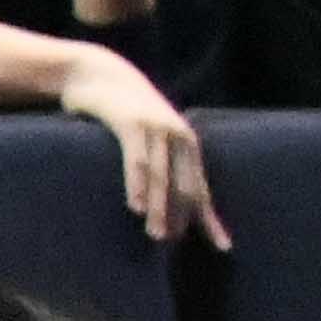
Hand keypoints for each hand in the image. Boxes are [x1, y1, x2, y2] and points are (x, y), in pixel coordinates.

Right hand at [59, 58, 221, 240]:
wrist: (98, 73)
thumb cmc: (123, 109)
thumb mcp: (147, 133)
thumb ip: (159, 158)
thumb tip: (159, 200)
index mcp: (186, 142)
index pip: (201, 188)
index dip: (210, 219)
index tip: (223, 246)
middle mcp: (178, 135)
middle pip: (185, 185)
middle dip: (181, 217)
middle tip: (172, 245)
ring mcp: (156, 128)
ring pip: (162, 176)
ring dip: (160, 207)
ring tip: (156, 235)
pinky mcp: (131, 123)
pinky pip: (137, 160)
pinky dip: (137, 184)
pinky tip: (135, 206)